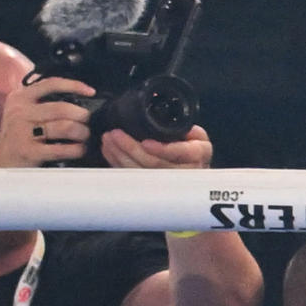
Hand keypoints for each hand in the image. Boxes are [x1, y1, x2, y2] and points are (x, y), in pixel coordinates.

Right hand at [0, 79, 95, 172]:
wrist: (1, 160)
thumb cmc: (21, 134)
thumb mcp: (25, 111)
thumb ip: (44, 101)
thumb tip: (80, 97)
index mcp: (20, 97)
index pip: (51, 84)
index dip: (74, 85)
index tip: (91, 92)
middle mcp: (19, 112)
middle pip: (63, 108)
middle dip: (83, 116)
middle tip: (88, 122)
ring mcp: (21, 131)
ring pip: (65, 127)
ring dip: (82, 132)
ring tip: (84, 136)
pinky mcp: (27, 151)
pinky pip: (61, 149)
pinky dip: (76, 149)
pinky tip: (79, 149)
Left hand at [93, 119, 213, 169]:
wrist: (193, 167)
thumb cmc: (194, 148)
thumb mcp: (197, 135)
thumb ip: (186, 129)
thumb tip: (169, 121)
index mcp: (195, 154)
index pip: (177, 153)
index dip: (161, 149)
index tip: (145, 142)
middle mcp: (181, 170)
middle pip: (153, 163)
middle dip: (131, 148)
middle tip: (115, 134)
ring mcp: (165, 180)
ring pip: (139, 170)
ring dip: (120, 155)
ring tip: (108, 139)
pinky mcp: (149, 183)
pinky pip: (131, 175)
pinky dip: (117, 163)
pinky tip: (109, 151)